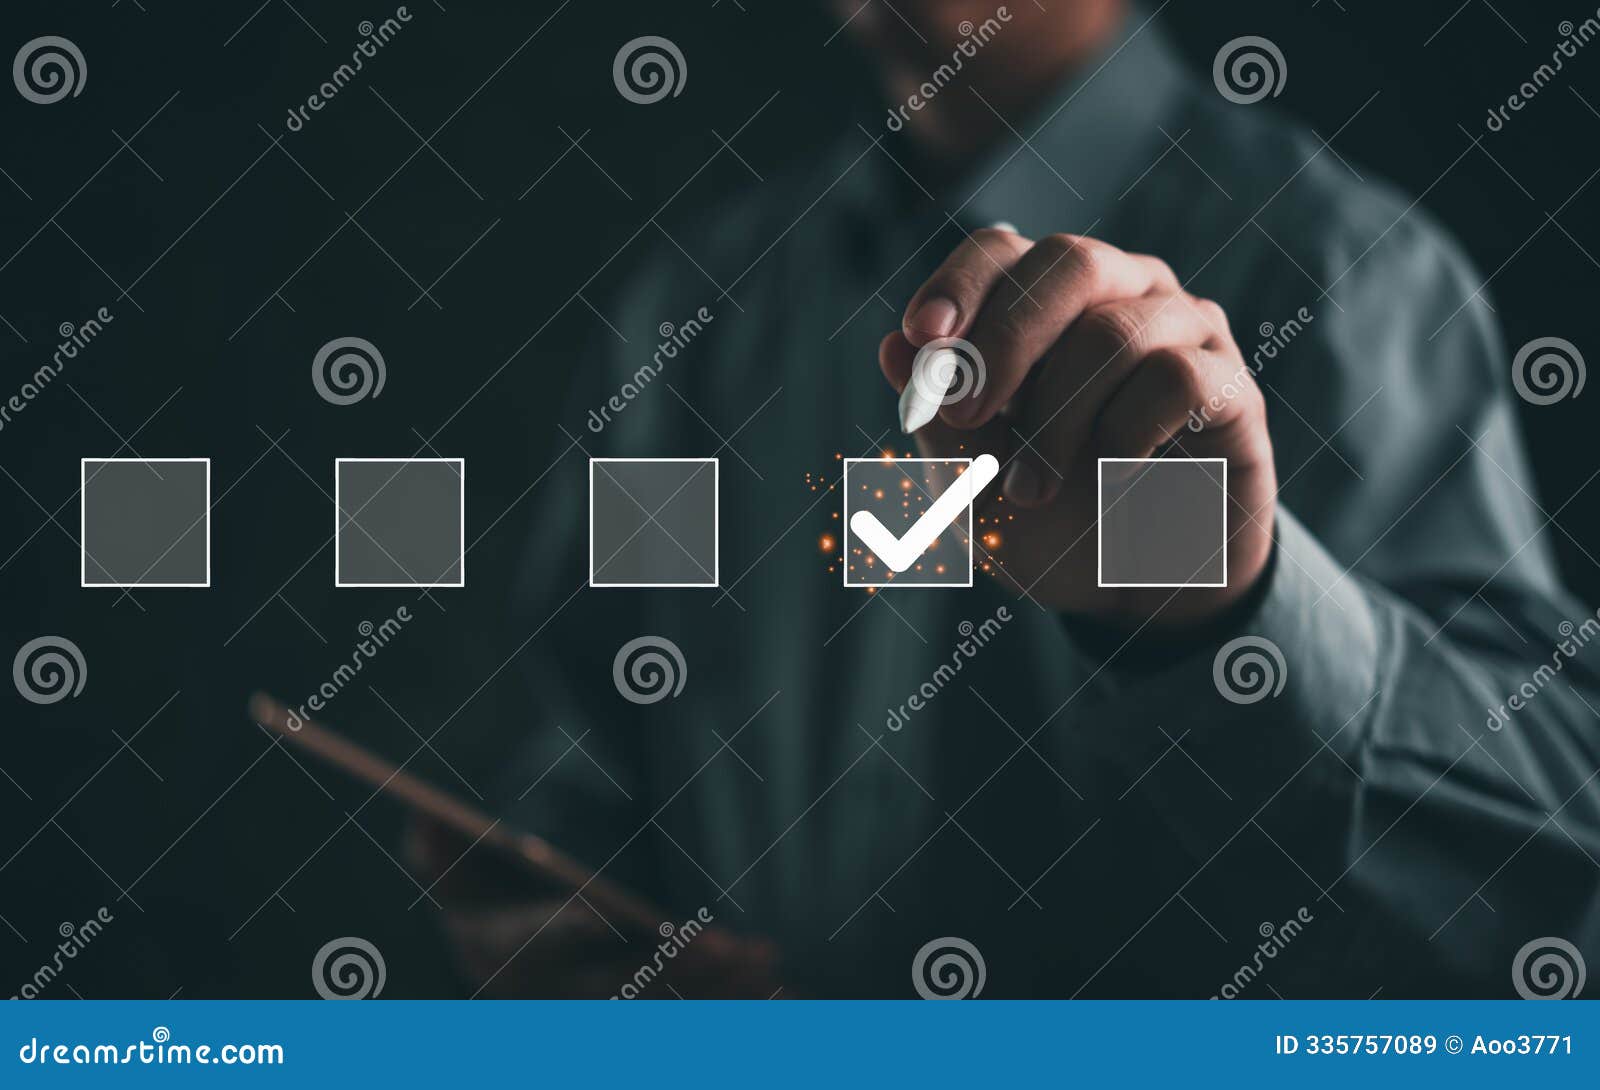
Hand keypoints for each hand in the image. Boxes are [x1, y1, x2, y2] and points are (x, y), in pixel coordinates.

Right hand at [406, 818, 781, 997]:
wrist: (499, 939)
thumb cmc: (484, 882)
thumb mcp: (451, 860)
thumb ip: (437, 843)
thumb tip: (423, 819)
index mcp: (499, 952)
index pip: (538, 941)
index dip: (570, 927)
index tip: (606, 910)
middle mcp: (545, 998)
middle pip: (613, 990)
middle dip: (673, 971)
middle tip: (729, 948)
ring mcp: (591, 1016)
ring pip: (657, 1013)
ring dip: (715, 996)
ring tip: (765, 963)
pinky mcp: (631, 1019)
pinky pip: (685, 1019)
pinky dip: (731, 1009)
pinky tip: (780, 993)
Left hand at [881, 228, 1276, 628]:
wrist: (1137, 596)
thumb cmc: (1050, 527)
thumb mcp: (973, 491)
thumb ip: (936, 423)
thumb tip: (890, 349)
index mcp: (1049, 304)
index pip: (1002, 250)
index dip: (961, 285)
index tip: (924, 339)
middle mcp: (1123, 296)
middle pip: (1071, 260)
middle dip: (1007, 338)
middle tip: (970, 415)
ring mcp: (1186, 334)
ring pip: (1116, 331)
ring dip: (1057, 421)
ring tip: (1031, 491)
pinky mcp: (1233, 388)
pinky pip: (1176, 379)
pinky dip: (1125, 438)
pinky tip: (1113, 483)